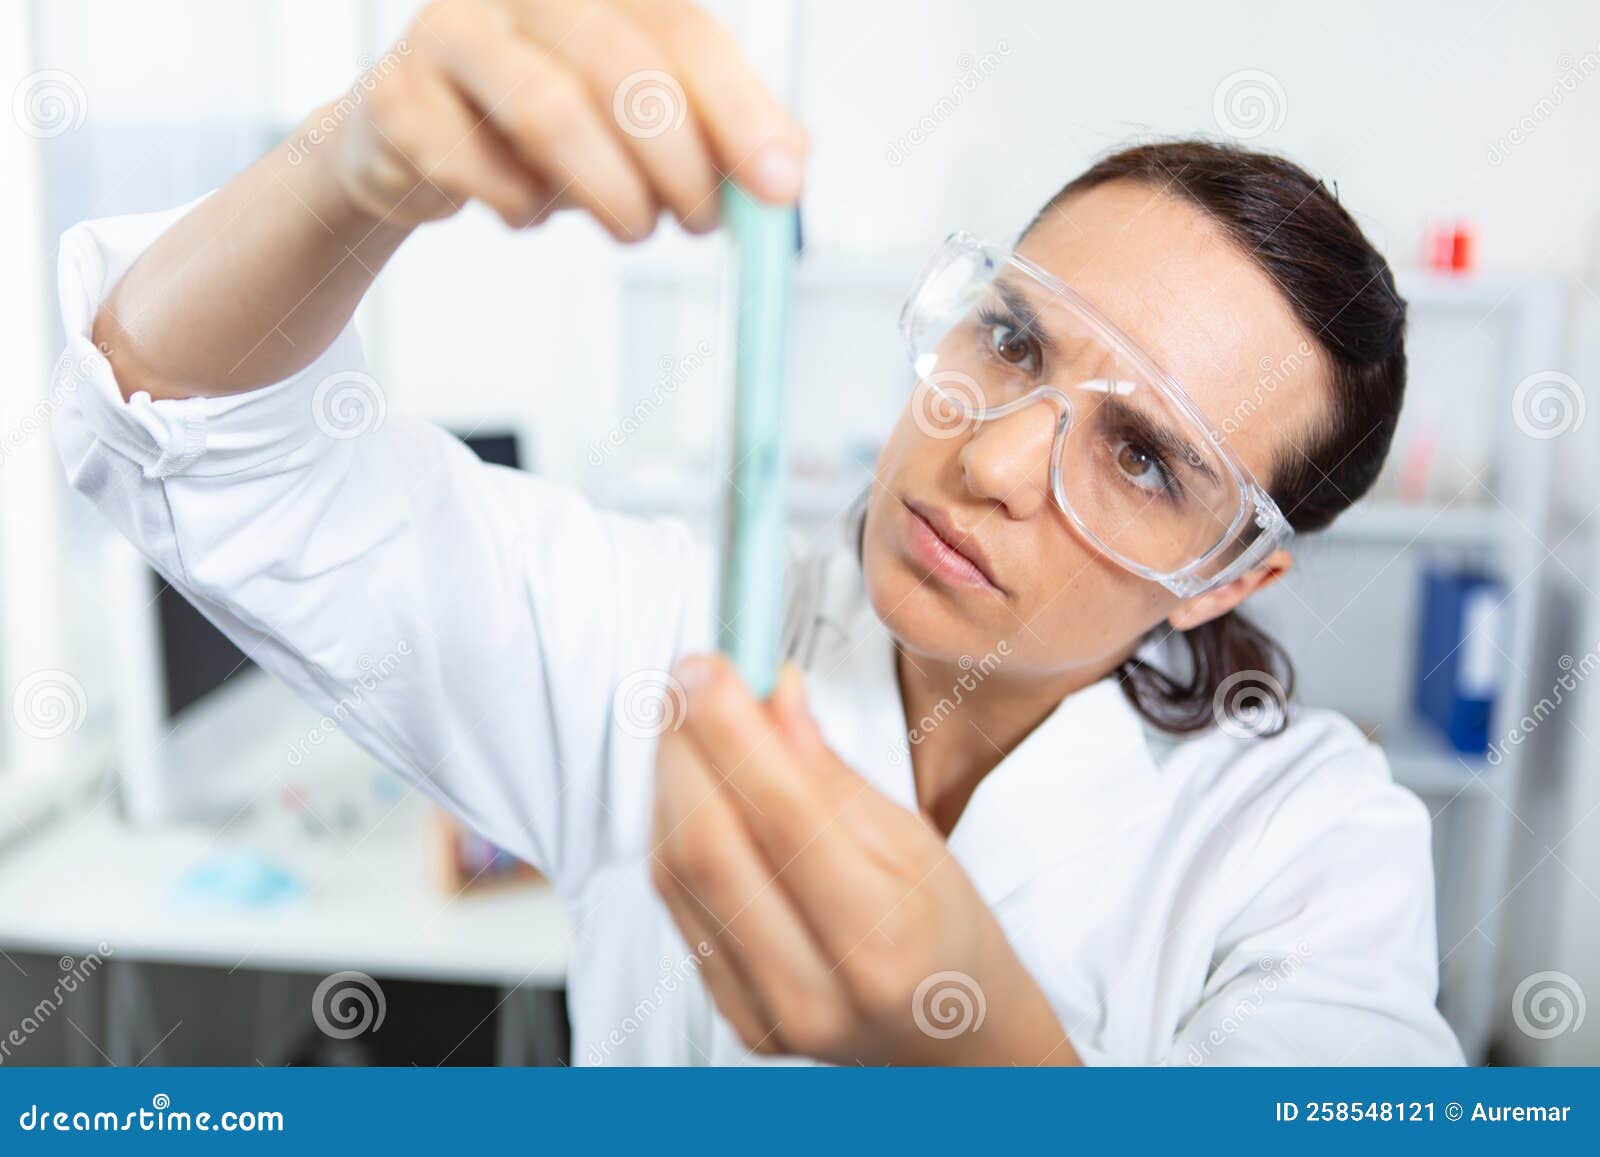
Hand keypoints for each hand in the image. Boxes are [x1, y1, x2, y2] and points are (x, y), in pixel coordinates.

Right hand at [322, 0, 805, 233]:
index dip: (742, 111)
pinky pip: (475, 165)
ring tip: (629, 228)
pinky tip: (531, 210)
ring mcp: (452, 31)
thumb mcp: (637, 124)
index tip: (780, 183)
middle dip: (679, 164)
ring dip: (609, 192)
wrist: (407, 141)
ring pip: (551, 111)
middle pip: (625, 67)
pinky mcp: (397, 96)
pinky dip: (522, 207)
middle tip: (698, 222)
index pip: (687, 32)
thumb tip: (788, 164)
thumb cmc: (532, 124)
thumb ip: (714, 133)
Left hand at [650, 655, 1077, 1064]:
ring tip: (689, 721)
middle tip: (688, 677)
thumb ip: (828, 771)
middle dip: (685, 745)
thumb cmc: (944, 929)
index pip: (784, 816)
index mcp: (883, 938)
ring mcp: (766, 1013)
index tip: (709, 664)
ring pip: (678, 871)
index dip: (732, 729)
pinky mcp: (732, 1015)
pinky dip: (672, 828)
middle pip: (709, 846)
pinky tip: (691, 786)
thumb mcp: (913, 840)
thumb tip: (770, 690)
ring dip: (671, 780)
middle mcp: (815, 989)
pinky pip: (676, 905)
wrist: (949, 1039)